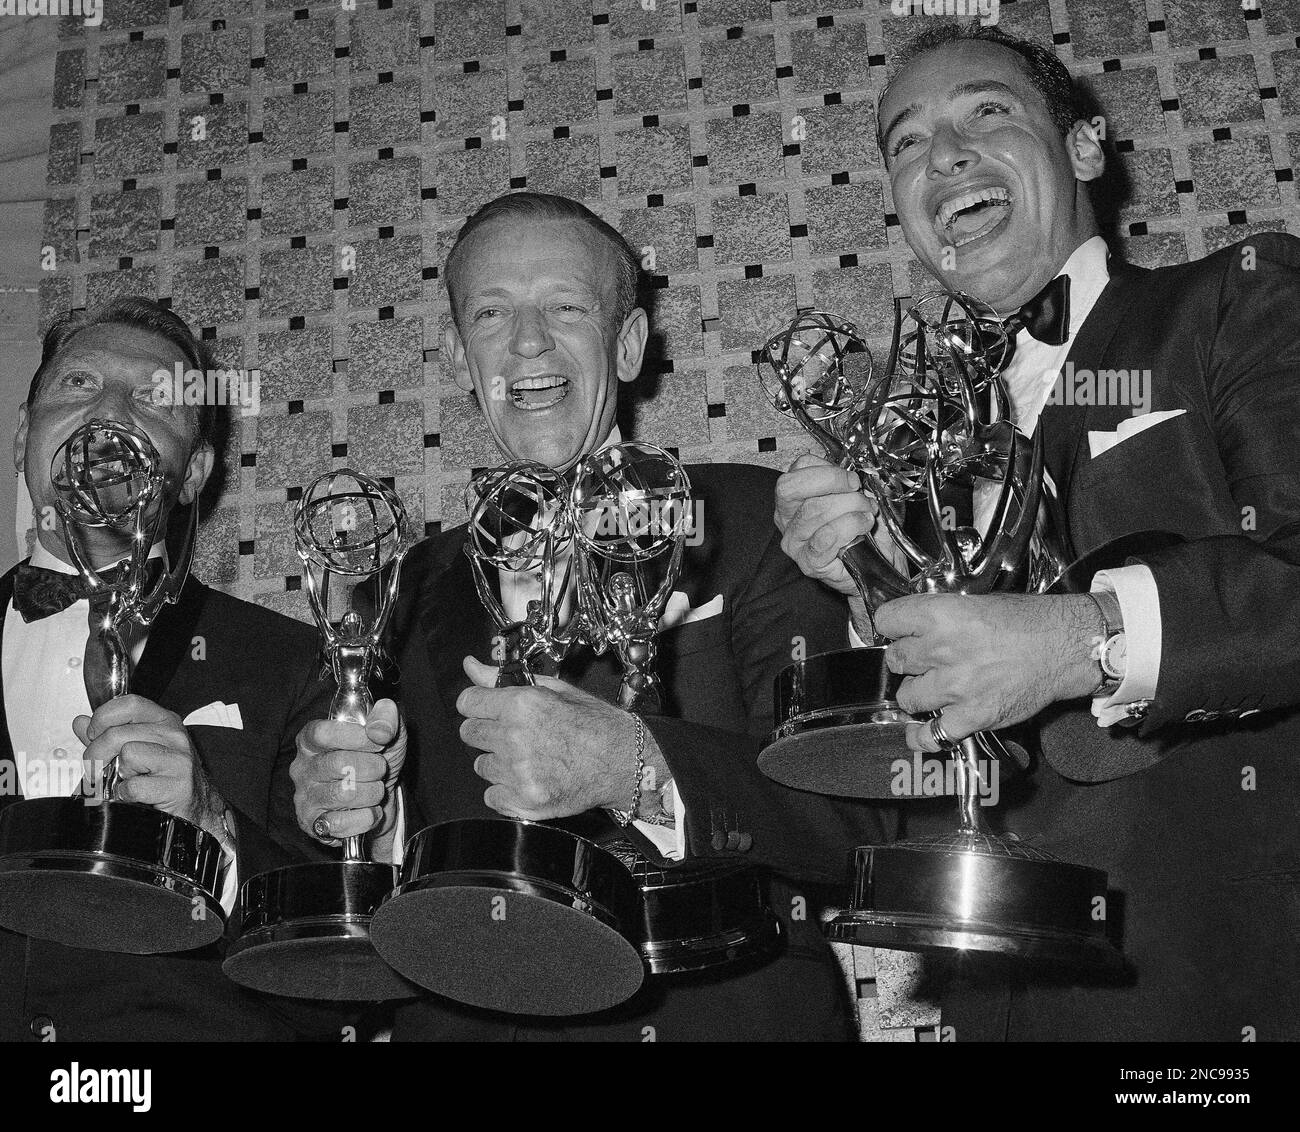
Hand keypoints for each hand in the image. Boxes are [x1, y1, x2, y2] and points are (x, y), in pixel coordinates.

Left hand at [73, 695, 225, 840]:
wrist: (196, 806)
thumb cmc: (165, 776)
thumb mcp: (138, 748)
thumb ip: (106, 735)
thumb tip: (80, 722)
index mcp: (164, 721)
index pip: (129, 704)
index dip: (103, 717)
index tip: (93, 734)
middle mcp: (174, 735)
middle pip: (118, 733)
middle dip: (96, 754)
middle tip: (96, 768)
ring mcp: (179, 759)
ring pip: (128, 755)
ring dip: (120, 774)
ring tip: (129, 779)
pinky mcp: (177, 784)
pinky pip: (134, 785)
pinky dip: (127, 794)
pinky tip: (136, 795)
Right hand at [291, 700, 405, 852]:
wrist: (381, 799)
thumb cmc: (376, 759)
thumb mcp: (386, 730)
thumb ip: (385, 717)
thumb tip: (380, 729)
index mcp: (311, 738)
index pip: (323, 733)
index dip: (357, 737)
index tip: (379, 741)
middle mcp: (302, 767)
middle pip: (339, 764)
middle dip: (373, 767)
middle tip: (380, 769)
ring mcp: (304, 797)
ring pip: (345, 794)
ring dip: (373, 792)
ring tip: (374, 789)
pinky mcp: (312, 824)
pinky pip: (343, 823)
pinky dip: (367, 817)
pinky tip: (368, 810)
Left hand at [457, 657, 664, 820]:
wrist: (624, 762)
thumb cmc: (594, 724)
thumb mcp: (554, 690)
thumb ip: (504, 679)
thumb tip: (472, 666)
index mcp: (521, 705)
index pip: (467, 702)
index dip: (477, 705)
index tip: (486, 710)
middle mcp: (515, 738)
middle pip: (469, 734)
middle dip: (487, 732)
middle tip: (514, 735)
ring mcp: (518, 772)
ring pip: (481, 766)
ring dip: (498, 763)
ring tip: (530, 758)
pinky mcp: (524, 801)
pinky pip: (491, 796)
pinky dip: (506, 791)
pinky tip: (530, 779)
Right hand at [775, 452, 903, 633]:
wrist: (876, 567)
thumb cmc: (864, 532)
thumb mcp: (858, 497)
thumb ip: (851, 483)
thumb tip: (856, 475)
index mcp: (795, 496)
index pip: (798, 468)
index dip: (828, 469)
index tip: (852, 479)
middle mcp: (787, 517)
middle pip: (794, 487)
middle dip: (833, 482)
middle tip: (858, 492)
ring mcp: (794, 542)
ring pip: (813, 510)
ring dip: (850, 507)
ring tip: (867, 514)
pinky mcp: (808, 562)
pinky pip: (824, 537)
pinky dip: (849, 527)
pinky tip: (862, 528)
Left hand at [877, 593, 1102, 751]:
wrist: (1066, 646)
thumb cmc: (1027, 621)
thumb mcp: (974, 603)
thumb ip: (938, 616)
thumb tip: (911, 627)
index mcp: (941, 614)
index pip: (887, 620)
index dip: (891, 626)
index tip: (898, 631)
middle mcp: (943, 650)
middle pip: (895, 660)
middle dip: (907, 661)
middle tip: (924, 660)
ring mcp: (956, 686)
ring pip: (907, 696)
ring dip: (917, 693)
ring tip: (934, 688)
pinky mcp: (972, 716)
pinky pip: (931, 735)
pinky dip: (921, 736)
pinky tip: (918, 732)